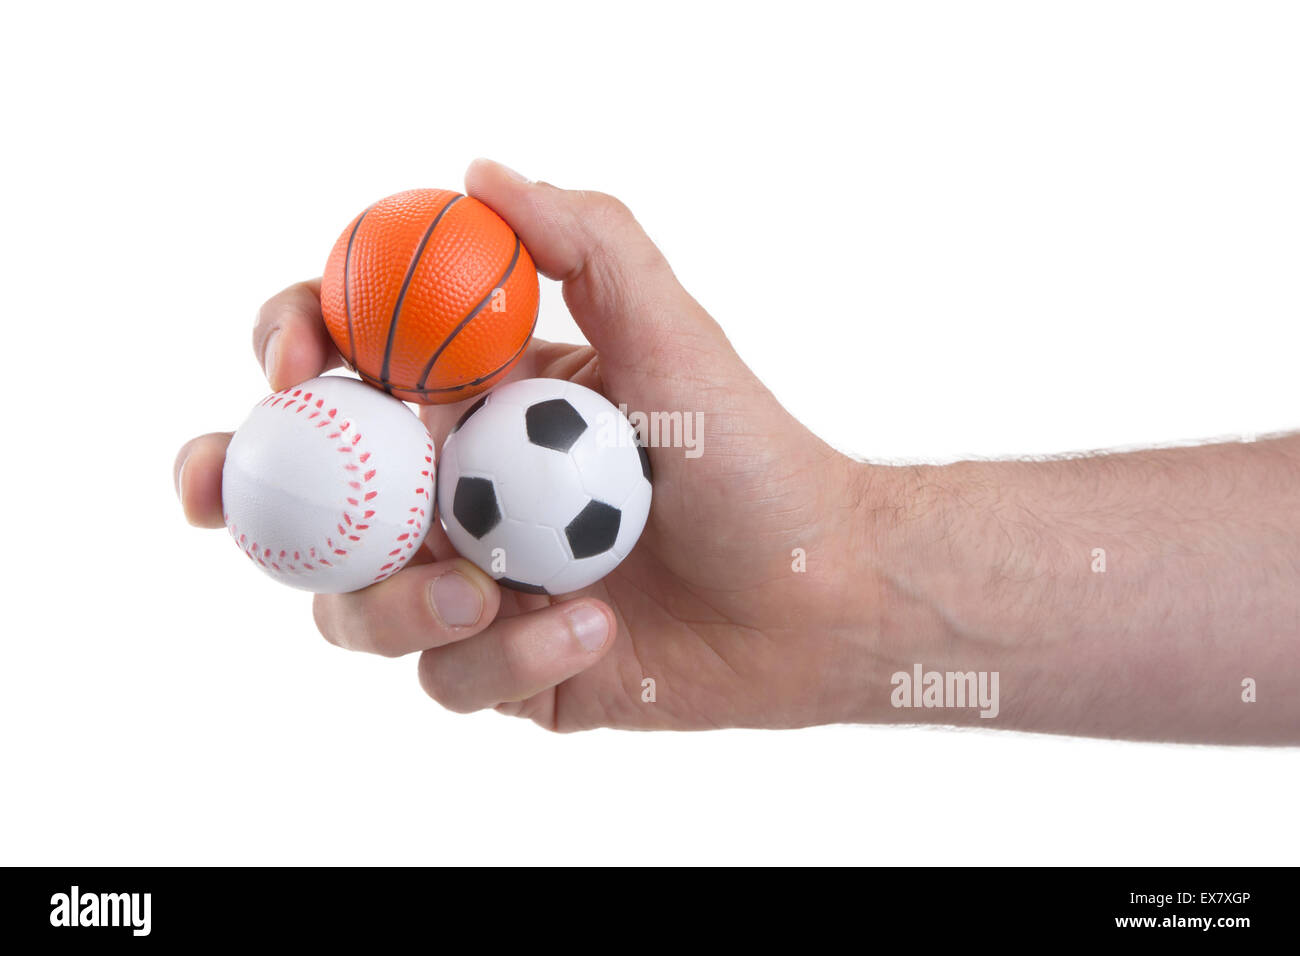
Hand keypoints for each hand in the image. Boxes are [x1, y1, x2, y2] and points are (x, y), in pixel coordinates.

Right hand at [175, 159, 879, 730]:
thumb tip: (476, 173)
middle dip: (240, 487)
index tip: (296, 366)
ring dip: (397, 600)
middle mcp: (454, 492)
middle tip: (217, 492)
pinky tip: (593, 627)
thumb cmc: (749, 457)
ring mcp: (470, 585)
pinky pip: (452, 677)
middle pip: (306, 491)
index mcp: (474, 405)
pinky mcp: (503, 670)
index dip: (293, 351)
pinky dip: (511, 656)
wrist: (820, 592)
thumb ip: (586, 242)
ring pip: (355, 604)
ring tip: (486, 592)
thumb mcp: (673, 331)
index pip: (348, 365)